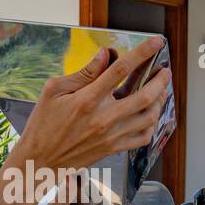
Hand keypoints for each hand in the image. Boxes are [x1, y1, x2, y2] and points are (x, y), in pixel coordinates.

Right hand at [11, 36, 170, 181]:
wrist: (40, 160)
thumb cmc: (43, 124)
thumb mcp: (54, 90)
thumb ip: (83, 72)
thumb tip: (104, 55)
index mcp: (87, 99)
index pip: (120, 70)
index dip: (142, 53)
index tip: (156, 43)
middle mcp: (103, 117)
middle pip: (144, 95)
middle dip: (160, 80)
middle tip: (164, 71)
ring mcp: (110, 135)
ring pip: (148, 117)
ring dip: (159, 101)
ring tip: (161, 91)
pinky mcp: (112, 149)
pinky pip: (142, 137)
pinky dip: (151, 125)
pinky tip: (149, 116)